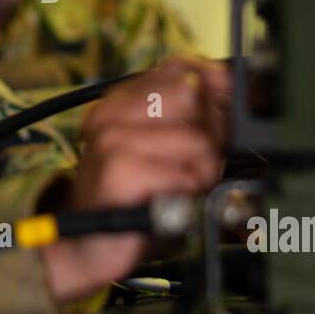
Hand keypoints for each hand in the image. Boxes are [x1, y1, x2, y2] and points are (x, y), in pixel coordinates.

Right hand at [41, 56, 230, 301]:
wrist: (85, 247)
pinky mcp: (119, 169)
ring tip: (178, 189)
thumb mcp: (161, 148)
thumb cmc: (133, 198)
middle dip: (209, 136)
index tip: (216, 121)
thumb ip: (191, 115)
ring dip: (201, 174)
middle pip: (193, 97)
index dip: (213, 91)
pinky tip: (168, 203)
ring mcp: (111, 139)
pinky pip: (185, 175)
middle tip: (191, 166)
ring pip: (197, 140)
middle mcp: (111, 112)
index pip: (182, 66)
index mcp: (120, 100)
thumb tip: (229, 81)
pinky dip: (188, 196)